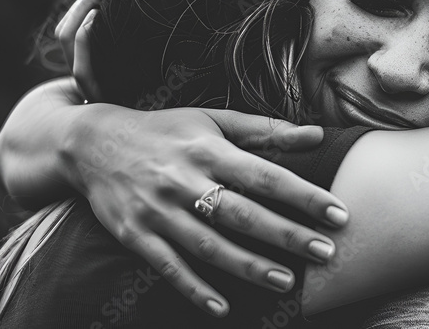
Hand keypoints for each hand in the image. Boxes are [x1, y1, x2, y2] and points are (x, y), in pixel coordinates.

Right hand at [58, 0, 347, 315]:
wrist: (90, 144)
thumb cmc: (165, 130)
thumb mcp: (212, 121)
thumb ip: (265, 131)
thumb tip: (318, 134)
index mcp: (207, 149)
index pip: (265, 175)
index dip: (304, 195)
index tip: (338, 213)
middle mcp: (183, 180)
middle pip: (242, 214)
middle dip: (286, 236)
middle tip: (326, 252)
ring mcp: (157, 210)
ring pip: (208, 245)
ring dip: (248, 266)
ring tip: (286, 282)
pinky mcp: (134, 235)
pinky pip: (168, 266)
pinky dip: (194, 288)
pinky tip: (222, 307)